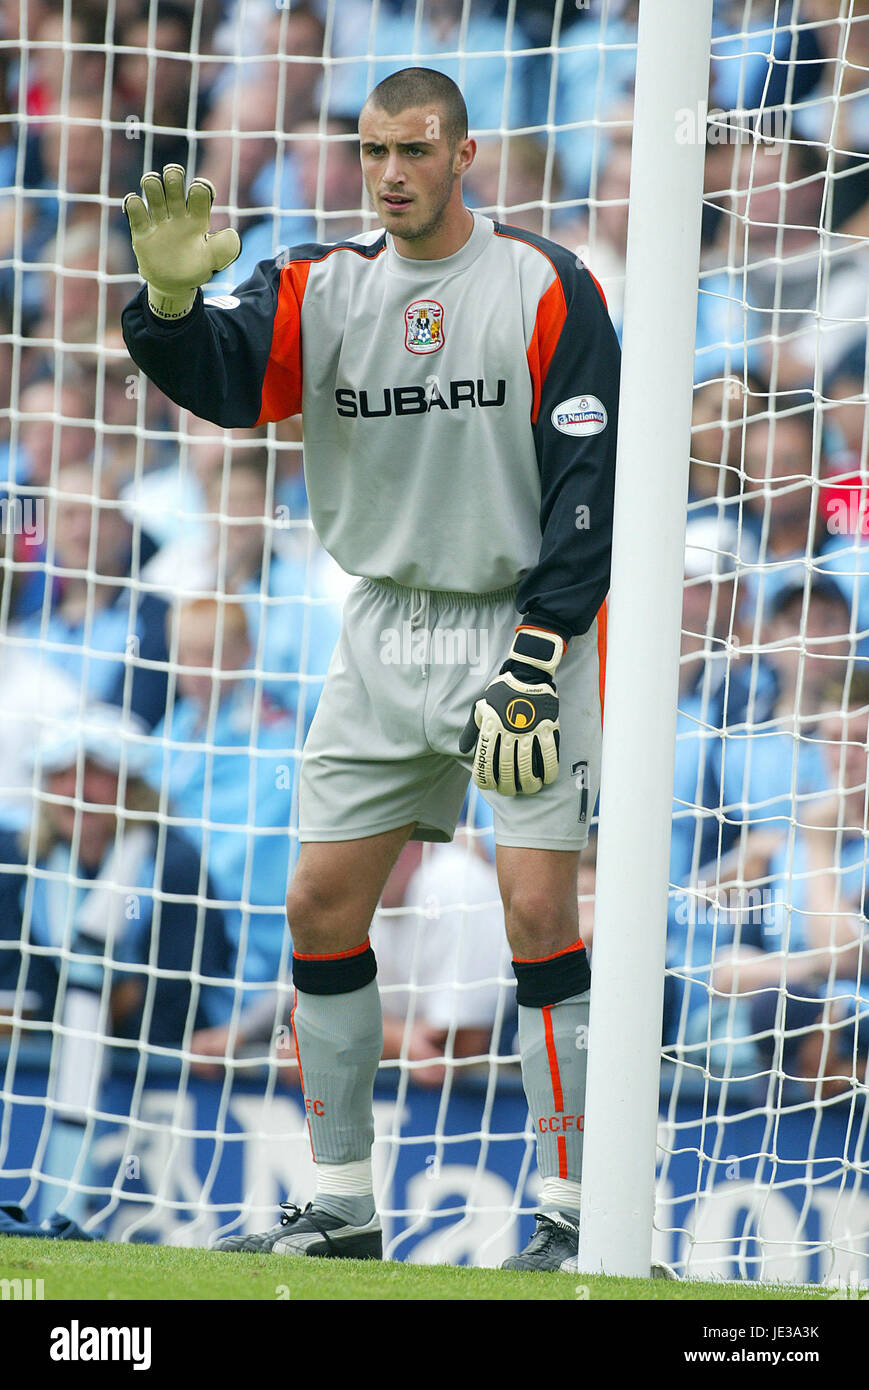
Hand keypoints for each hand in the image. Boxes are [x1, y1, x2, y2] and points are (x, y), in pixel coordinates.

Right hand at [123, 164, 240, 319]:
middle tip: (173, 175)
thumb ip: (225, 248)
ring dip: (152, 183)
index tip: (199, 190)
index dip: (201, 188)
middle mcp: (177, 214)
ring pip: (154, 192)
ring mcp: (159, 221)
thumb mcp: (213, 260)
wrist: (174, 285)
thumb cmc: (195, 268)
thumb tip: (232, 233)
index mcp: (197, 218)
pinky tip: (136, 204)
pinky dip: (133, 203)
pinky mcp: (142, 232)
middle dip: (174, 176)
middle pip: (174, 185)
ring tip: (152, 182)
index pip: (200, 194)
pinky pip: (136, 211)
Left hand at [459, 625, 563, 794]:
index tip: (489, 787)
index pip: (486, 760)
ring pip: (528, 764)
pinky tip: (546, 779)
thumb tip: (464, 751)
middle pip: (508, 767)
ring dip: (528, 782)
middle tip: (510, 791)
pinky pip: (549, 753)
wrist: (526, 672)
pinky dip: (548, 769)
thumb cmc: (501, 692)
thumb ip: (471, 731)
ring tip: (529, 789)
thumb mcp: (480, 708)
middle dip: (508, 785)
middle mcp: (509, 731)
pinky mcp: (547, 726)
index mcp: (491, 727)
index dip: (486, 778)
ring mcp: (530, 729)